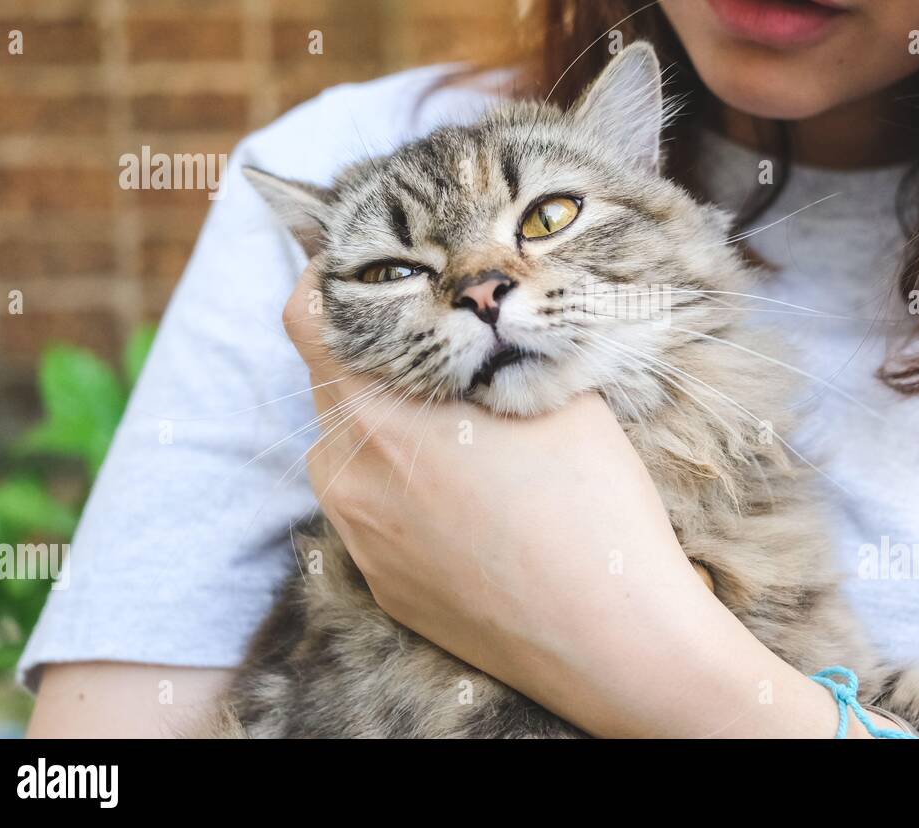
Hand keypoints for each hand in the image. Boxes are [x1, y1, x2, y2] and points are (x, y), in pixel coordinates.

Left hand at [282, 266, 897, 737]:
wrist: (613, 638)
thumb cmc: (592, 502)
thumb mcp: (549, 391)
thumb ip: (486, 343)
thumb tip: (469, 308)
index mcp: (375, 412)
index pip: (305, 319)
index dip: (328, 287)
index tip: (367, 282)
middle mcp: (345, 476)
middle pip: (334, 390)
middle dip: (380, 367)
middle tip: (450, 366)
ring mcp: (358, 539)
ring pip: (354, 457)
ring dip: (391, 435)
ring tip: (472, 448)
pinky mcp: (382, 586)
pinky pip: (375, 517)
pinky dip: (407, 497)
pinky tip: (477, 510)